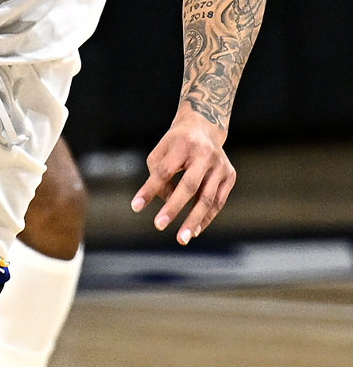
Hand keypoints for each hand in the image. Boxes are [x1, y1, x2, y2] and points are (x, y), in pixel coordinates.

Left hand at [132, 108, 235, 243]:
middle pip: (190, 187)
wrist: (203, 128)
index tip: (135, 206)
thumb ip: (158, 177)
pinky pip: (218, 202)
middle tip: (159, 226)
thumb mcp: (160, 152)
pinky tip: (195, 230)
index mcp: (184, 145)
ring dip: (194, 220)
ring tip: (182, 238)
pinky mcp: (230, 176)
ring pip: (208, 199)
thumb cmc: (175, 144)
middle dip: (174, 208)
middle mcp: (206, 156)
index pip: (164, 171)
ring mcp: (221, 166)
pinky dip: (206, 217)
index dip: (149, 190)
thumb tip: (167, 203)